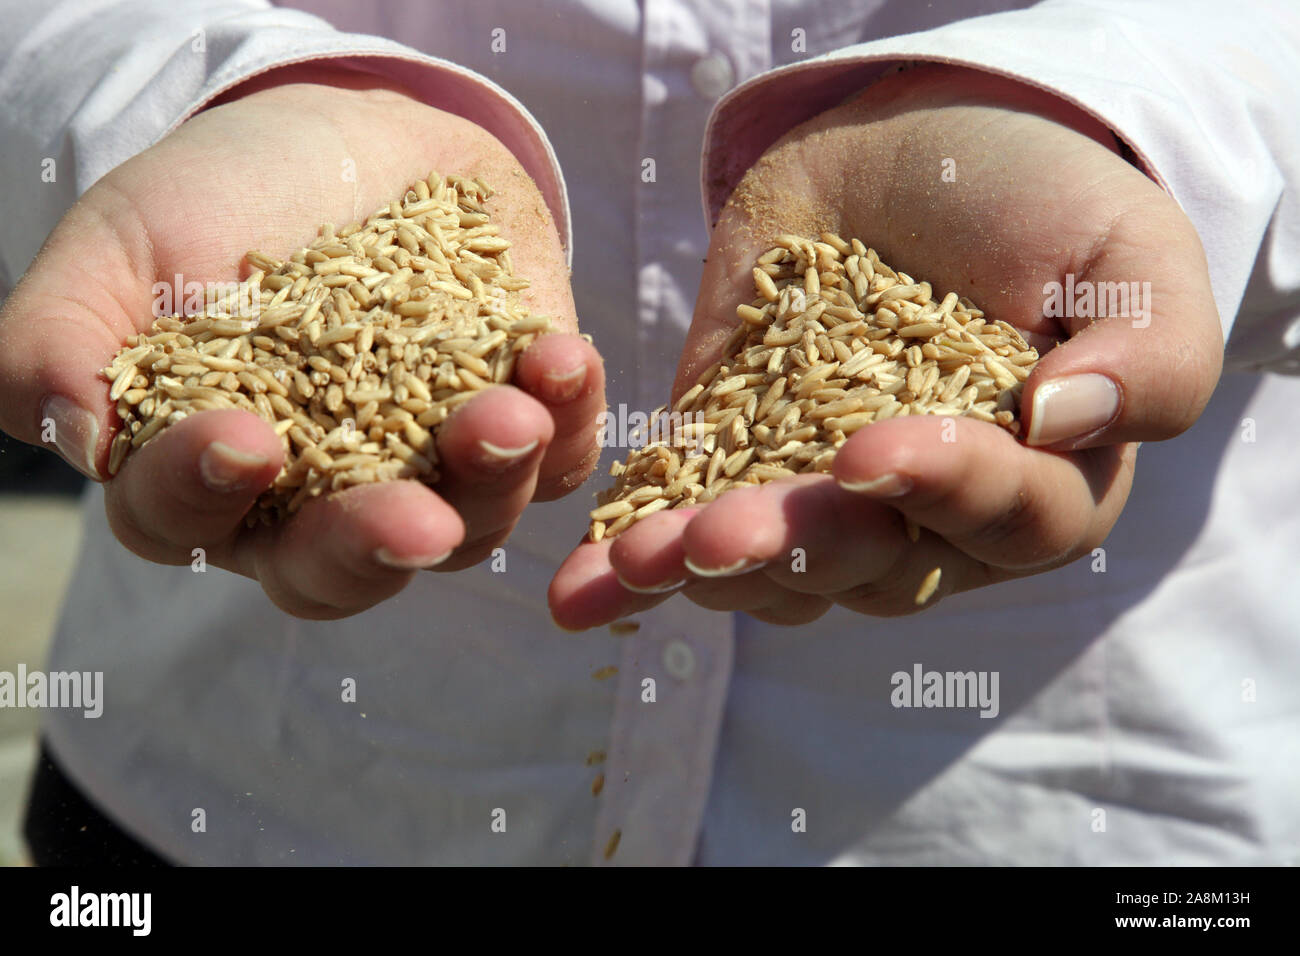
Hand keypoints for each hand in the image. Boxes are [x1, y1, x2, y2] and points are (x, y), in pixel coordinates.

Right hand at [0, 66, 603, 618]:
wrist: (352, 138)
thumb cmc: (223, 199)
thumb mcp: (120, 244)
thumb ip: (61, 341)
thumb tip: (73, 438)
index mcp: (208, 475)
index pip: (187, 522)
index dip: (207, 495)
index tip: (243, 440)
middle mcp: (319, 500)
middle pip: (337, 569)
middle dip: (375, 543)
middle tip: (414, 519)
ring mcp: (429, 474)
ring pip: (466, 529)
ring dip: (492, 481)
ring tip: (511, 412)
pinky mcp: (520, 432)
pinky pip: (558, 460)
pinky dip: (570, 420)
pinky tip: (562, 361)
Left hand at [550, 64, 1220, 627]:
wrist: (909, 144)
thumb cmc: (1041, 196)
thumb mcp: (1127, 250)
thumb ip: (1145, 350)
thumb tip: (1067, 423)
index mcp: (1039, 482)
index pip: (1007, 520)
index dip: (941, 493)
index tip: (872, 448)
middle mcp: (930, 516)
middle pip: (876, 566)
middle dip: (799, 551)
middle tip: (723, 535)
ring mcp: (823, 497)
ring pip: (774, 570)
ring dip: (702, 572)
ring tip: (637, 561)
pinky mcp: (732, 461)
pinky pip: (688, 527)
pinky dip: (632, 565)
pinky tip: (580, 592)